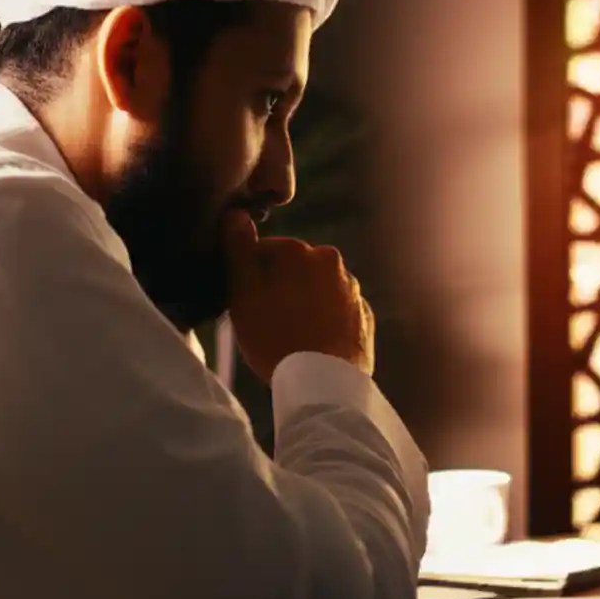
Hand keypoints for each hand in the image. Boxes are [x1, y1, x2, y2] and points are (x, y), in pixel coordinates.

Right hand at [223, 210, 374, 380]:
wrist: (323, 383)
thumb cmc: (274, 337)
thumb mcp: (243, 294)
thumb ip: (238, 251)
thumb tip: (235, 214)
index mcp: (299, 250)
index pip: (264, 251)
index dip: (250, 275)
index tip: (246, 301)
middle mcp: (331, 261)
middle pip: (295, 268)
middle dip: (281, 286)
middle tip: (266, 320)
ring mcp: (352, 289)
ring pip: (318, 288)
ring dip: (305, 301)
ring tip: (290, 334)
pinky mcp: (364, 316)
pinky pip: (338, 310)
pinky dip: (326, 319)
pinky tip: (313, 341)